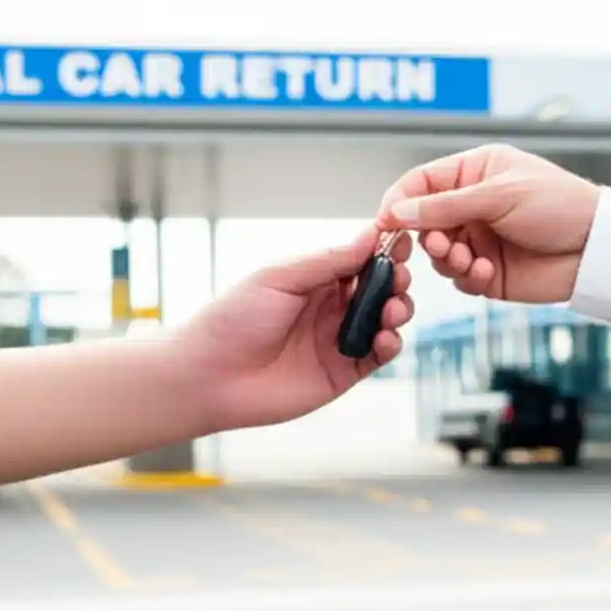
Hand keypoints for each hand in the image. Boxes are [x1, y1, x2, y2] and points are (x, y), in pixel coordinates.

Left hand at [175, 225, 413, 432]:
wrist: (210, 376)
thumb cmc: (233, 320)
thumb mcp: (280, 277)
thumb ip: (328, 260)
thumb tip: (370, 234)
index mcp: (315, 279)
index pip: (360, 259)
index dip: (383, 249)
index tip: (400, 240)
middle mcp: (331, 307)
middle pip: (380, 288)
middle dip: (396, 280)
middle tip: (397, 278)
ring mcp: (338, 339)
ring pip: (386, 321)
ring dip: (398, 310)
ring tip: (391, 310)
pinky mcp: (342, 372)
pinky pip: (378, 356)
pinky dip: (391, 345)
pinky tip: (385, 338)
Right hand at [376, 143, 598, 303]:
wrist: (596, 248)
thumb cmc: (560, 205)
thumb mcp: (499, 196)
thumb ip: (445, 206)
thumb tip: (398, 211)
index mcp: (474, 173)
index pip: (421, 183)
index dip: (400, 202)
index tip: (387, 222)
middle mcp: (471, 206)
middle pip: (423, 223)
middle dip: (428, 237)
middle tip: (443, 244)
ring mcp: (479, 239)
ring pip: (438, 255)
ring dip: (449, 260)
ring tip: (471, 259)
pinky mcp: (489, 272)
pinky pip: (460, 279)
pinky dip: (468, 278)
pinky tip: (490, 272)